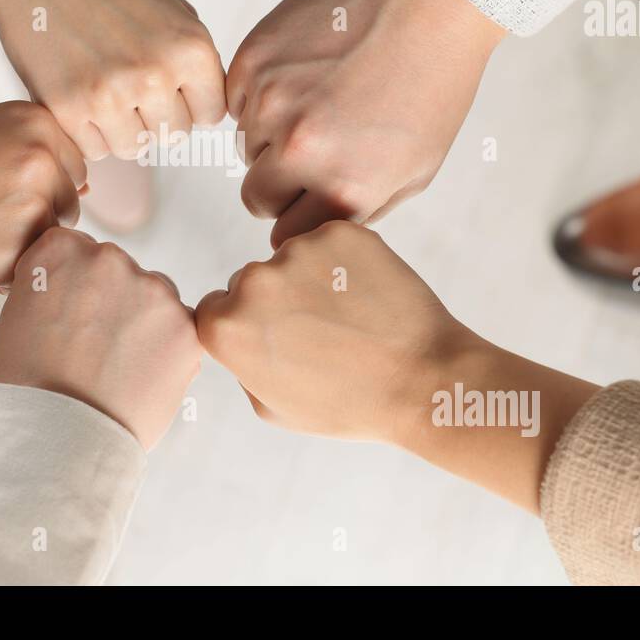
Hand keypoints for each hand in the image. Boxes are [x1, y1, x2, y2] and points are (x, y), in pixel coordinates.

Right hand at [0, 0, 226, 160]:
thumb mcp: (172, 9)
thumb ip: (194, 59)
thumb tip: (207, 105)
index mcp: (190, 48)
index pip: (210, 114)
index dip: (190, 102)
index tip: (169, 86)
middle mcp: (155, 76)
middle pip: (173, 136)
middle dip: (155, 116)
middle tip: (131, 85)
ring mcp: (111, 96)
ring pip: (134, 148)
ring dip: (122, 128)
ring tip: (105, 90)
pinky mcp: (68, 109)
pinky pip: (94, 150)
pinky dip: (88, 132)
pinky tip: (80, 96)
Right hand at [0, 103, 84, 287]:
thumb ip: (32, 149)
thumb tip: (88, 187)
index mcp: (34, 120)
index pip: (73, 162)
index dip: (37, 182)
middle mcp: (41, 155)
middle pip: (71, 200)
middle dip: (38, 213)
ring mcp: (32, 203)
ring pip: (55, 236)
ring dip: (25, 242)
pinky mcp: (16, 249)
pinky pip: (33, 268)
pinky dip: (7, 270)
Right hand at [0, 227, 201, 449]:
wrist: (57, 441)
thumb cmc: (25, 388)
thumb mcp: (10, 321)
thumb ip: (42, 292)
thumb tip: (61, 294)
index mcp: (60, 251)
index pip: (75, 251)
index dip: (72, 286)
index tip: (67, 316)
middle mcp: (109, 259)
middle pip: (118, 270)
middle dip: (110, 301)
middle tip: (93, 349)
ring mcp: (153, 291)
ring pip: (154, 297)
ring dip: (142, 322)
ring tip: (117, 368)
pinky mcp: (186, 328)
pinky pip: (180, 330)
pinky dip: (167, 351)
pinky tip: (140, 379)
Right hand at [195, 221, 596, 510]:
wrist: (424, 381)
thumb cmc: (350, 404)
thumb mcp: (272, 407)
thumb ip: (241, 363)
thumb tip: (240, 332)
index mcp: (226, 327)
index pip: (215, 307)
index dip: (245, 325)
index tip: (276, 338)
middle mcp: (254, 282)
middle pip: (250, 279)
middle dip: (277, 300)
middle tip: (320, 332)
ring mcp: (299, 252)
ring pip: (292, 258)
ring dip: (312, 278)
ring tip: (351, 318)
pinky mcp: (341, 232)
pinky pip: (331, 241)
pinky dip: (346, 261)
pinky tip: (368, 297)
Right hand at [228, 0, 504, 247]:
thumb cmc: (434, 81)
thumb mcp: (416, 169)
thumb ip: (360, 208)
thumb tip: (312, 224)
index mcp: (344, 188)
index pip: (286, 235)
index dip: (298, 218)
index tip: (309, 200)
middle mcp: (301, 151)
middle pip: (256, 197)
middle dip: (279, 183)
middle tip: (312, 150)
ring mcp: (270, 103)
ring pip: (245, 145)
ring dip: (273, 133)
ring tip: (322, 97)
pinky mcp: (252, 59)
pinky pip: (236, 100)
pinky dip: (259, 94)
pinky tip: (305, 71)